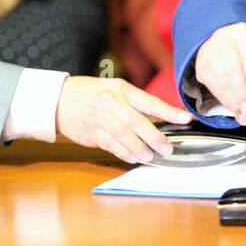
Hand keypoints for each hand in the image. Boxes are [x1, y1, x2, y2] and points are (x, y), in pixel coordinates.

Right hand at [56, 77, 191, 163]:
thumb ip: (134, 101)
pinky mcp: (92, 133)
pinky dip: (124, 153)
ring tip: (150, 156)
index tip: (186, 119)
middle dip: (155, 138)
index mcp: (122, 90)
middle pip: (139, 123)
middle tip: (167, 148)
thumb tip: (158, 116)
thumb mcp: (113, 88)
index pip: (150, 102)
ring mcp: (102, 119)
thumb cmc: (90, 93)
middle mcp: (113, 104)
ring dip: (140, 149)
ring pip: (125, 137)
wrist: (59, 100)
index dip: (169, 111)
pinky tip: (133, 158)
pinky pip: (112, 146)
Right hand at [193, 22, 245, 124]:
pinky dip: (225, 101)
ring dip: (233, 101)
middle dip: (242, 93)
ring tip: (244, 114)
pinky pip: (212, 87)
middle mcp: (222, 38)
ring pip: (220, 80)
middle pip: (232, 70)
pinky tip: (234, 109)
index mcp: (243, 32)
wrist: (229, 44)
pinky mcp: (201, 66)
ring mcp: (208, 52)